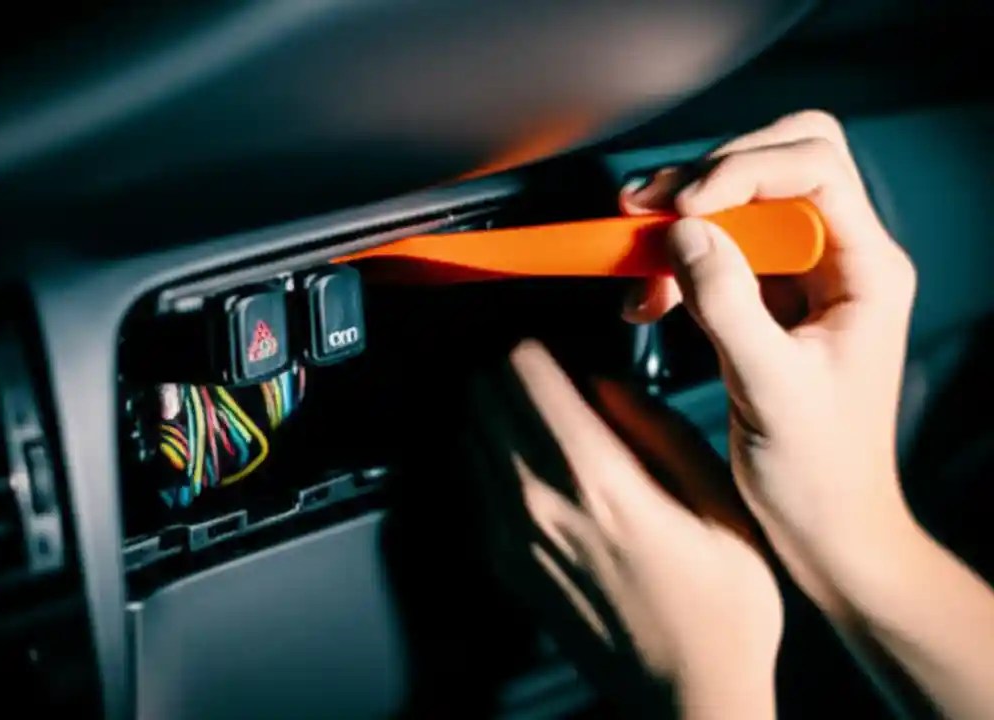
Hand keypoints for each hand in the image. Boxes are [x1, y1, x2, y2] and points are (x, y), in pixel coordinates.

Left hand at [472, 341, 780, 718]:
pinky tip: (541, 469)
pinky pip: (473, 482)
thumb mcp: (720, 503)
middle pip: (482, 394)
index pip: (523, 370)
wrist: (691, 696)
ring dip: (498, 414)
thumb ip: (657, 427)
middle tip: (555, 378)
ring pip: (469, 434)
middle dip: (513, 373)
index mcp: (596, 479)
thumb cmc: (723, 607)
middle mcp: (537, 503)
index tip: (566, 347)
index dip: (541, 344)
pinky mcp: (503, 563)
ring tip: (549, 422)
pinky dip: (494, 458)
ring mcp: (510, 537)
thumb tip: (603, 378)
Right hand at [617, 111, 919, 617]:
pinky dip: (675, 262)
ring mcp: (805, 278)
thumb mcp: (768, 388)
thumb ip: (727, 304)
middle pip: (782, 162)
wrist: (826, 527)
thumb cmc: (817, 472)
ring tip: (631, 255)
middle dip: (709, 176)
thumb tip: (683, 232)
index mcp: (868, 270)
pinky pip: (719, 252)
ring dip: (682, 220)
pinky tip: (643, 300)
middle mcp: (842, 260)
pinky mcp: (769, 301)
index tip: (682, 207)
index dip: (742, 171)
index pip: (814, 169)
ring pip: (743, 203)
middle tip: (644, 206)